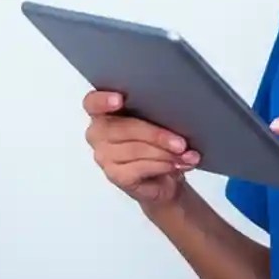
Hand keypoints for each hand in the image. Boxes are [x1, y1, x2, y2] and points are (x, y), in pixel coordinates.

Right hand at [83, 90, 200, 205]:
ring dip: (165, 152)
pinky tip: (176, 164)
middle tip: (181, 142)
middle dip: (156, 135)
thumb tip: (174, 113)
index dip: (103, 100)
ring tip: (185, 154)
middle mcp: (98, 133)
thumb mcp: (158, 121)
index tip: (120, 99)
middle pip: (123, 128)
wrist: (165, 179)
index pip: (93, 102)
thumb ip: (156, 112)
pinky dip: (162, 165)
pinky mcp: (115, 175)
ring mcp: (104, 156)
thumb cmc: (158, 143)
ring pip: (135, 149)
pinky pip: (140, 167)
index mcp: (105, 112)